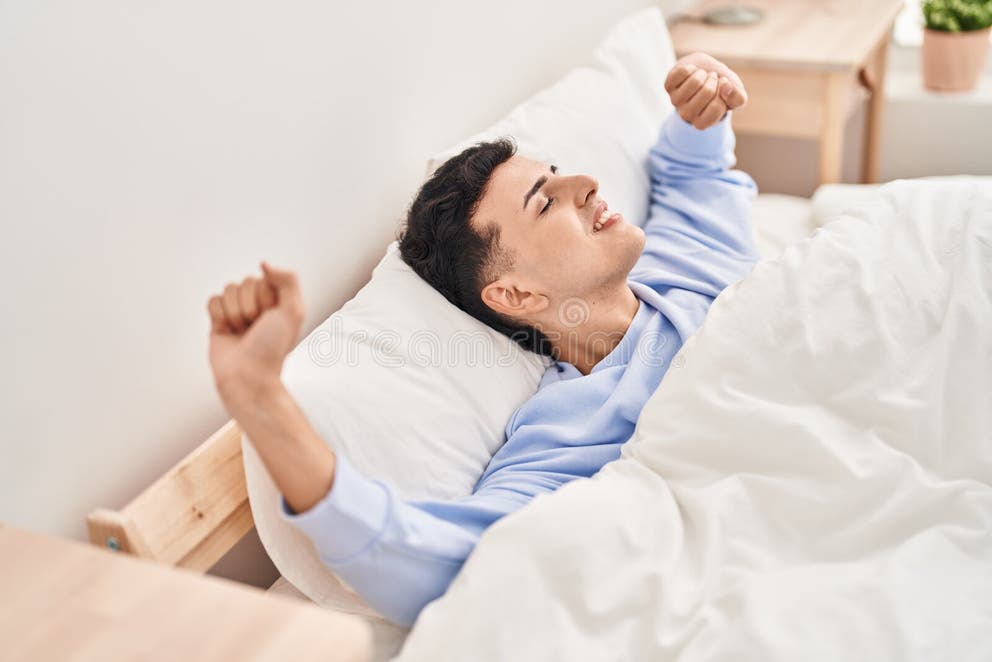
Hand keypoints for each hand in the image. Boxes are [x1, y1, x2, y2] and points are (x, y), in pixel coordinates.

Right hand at [207, 262, 304, 397]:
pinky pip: (213, 301)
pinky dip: (219, 315)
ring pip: (227, 290)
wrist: (248, 376)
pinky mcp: (219, 320)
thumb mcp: (293, 311)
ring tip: (242, 332)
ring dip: (235, 313)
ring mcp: (238, 311)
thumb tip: (264, 263)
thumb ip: (288, 280)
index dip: (265, 298)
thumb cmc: (273, 348)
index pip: (263, 278)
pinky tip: (228, 331)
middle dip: (248, 307)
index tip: (271, 318)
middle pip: (243, 283)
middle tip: (255, 328)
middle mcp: (258, 304)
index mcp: (278, 300)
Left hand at [665, 52, 747, 129]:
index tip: (723, 88)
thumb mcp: (736, 95)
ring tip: (703, 76)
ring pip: (694, 82)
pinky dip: (691, 67)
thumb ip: (738, 97)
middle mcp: (687, 115)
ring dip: (702, 73)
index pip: (717, 108)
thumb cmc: (721, 88)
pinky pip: (682, 72)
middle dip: (714, 80)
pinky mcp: (668, 86)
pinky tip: (691, 73)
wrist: (706, 73)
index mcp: (702, 123)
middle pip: (706, 92)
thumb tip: (726, 87)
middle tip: (712, 80)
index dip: (725, 92)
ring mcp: (676, 101)